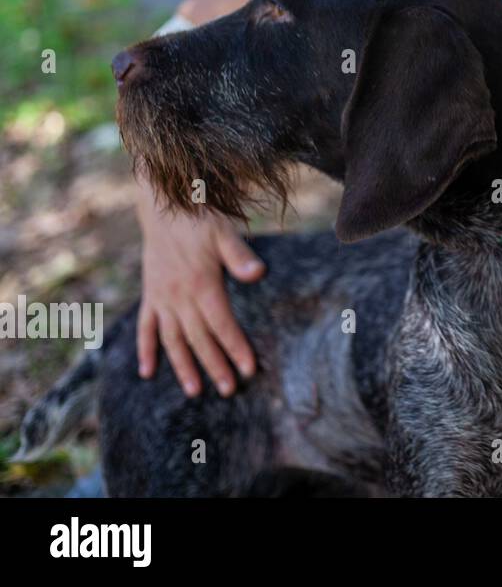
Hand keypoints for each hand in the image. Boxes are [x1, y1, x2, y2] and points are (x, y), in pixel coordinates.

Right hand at [136, 187, 261, 397]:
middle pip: (199, 339)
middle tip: (230, 390)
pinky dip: (146, 350)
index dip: (236, 348)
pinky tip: (147, 372)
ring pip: (172, 340)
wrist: (163, 207)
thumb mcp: (224, 232)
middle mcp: (179, 297)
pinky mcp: (150, 295)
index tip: (249, 369)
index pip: (222, 324)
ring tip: (195, 391)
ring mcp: (161, 298)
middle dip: (215, 366)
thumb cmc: (199, 219)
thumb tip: (259, 274)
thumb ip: (240, 256)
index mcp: (202, 284)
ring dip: (183, 366)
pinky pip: (146, 328)